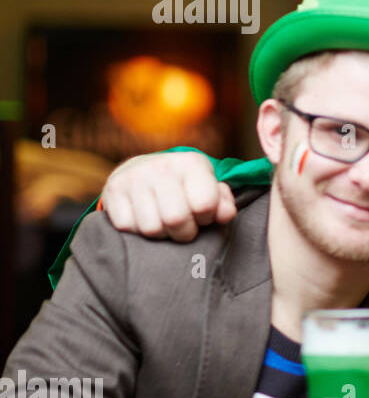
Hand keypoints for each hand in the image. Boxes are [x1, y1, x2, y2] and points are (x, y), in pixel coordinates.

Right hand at [101, 151, 234, 240]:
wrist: (143, 170)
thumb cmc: (185, 187)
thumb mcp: (209, 189)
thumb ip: (223, 204)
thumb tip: (226, 215)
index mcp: (192, 163)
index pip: (205, 204)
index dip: (206, 217)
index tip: (202, 214)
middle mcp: (161, 166)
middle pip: (176, 219)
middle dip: (184, 232)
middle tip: (183, 226)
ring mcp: (133, 177)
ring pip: (151, 228)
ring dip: (161, 234)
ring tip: (164, 222)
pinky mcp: (112, 191)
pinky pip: (127, 227)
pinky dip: (137, 230)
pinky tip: (144, 218)